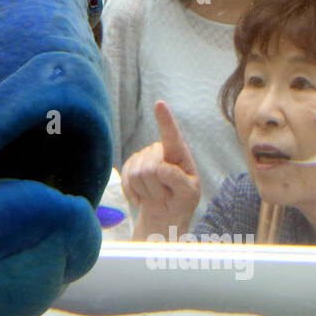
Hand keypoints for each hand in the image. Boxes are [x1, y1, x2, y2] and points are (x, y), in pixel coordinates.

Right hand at [120, 101, 200, 239]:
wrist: (165, 211)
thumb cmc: (182, 200)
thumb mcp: (189, 195)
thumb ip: (180, 181)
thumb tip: (161, 168)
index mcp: (178, 152)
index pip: (172, 135)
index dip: (165, 120)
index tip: (159, 104)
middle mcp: (159, 149)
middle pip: (150, 167)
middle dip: (157, 188)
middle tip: (166, 195)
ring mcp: (142, 156)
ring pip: (137, 175)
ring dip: (147, 192)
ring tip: (156, 195)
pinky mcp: (129, 165)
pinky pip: (126, 179)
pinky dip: (134, 193)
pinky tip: (142, 198)